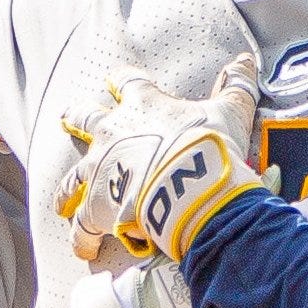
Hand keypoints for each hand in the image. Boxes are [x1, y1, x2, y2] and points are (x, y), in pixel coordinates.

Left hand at [57, 56, 262, 261]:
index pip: (127, 82)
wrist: (192, 187)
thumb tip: (246, 61)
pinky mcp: (98, 206)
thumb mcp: (229, 112)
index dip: (122, 82)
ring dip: (68, 190)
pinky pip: (84, 224)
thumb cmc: (209, 147)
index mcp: (143, 105)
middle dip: (77, 119)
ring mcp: (102, 169)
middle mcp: (113, 133)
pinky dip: (83, 237)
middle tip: (69, 119)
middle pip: (84, 119)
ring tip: (62, 202)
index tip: (116, 81)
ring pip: (74, 178)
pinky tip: (84, 246)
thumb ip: (235, 86)